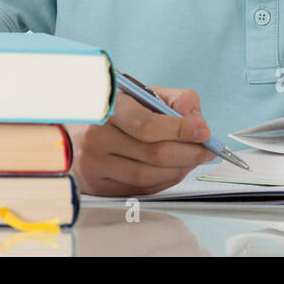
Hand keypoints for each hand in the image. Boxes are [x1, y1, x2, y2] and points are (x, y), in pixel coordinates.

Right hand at [66, 85, 216, 196]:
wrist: (76, 128)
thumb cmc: (117, 110)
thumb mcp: (143, 93)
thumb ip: (176, 100)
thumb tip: (199, 123)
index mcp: (107, 107)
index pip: (147, 124)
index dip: (180, 130)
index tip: (204, 131)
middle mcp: (95, 137)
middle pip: (153, 154)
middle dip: (189, 153)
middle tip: (207, 149)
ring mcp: (93, 165)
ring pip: (148, 175)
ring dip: (179, 170)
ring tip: (193, 159)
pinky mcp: (96, 186)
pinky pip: (140, 189)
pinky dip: (164, 181)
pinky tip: (174, 170)